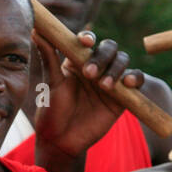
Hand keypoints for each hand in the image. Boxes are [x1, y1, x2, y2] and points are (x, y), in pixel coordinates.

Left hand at [31, 31, 144, 157]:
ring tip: (105, 86)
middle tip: (90, 74)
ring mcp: (110, 79)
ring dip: (116, 68)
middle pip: (108, 48)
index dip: (88, 38)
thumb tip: (35, 30)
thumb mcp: (50, 84)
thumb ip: (48, 57)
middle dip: (102, 57)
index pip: (86, 41)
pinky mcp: (123, 96)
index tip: (85, 42)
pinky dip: (135, 78)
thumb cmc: (52, 111)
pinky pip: (136, 80)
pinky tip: (128, 83)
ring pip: (122, 60)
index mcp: (76, 59)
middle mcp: (95, 66)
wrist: (62, 141)